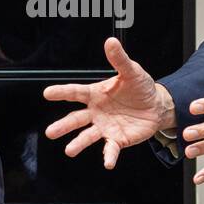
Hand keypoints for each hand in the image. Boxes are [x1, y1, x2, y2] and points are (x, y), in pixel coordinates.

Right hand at [42, 37, 174, 168]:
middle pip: (76, 119)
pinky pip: (111, 149)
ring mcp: (105, 127)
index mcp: (95, 94)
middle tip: (50, 132)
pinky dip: (109, 156)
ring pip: (88, 136)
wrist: (156, 105)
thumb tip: (110, 41)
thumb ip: (120, 59)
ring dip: (78, 143)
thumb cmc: (140, 87)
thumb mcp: (132, 71)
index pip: (75, 93)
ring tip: (69, 150)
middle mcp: (96, 112)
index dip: (62, 92)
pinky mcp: (118, 140)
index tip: (47, 93)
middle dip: (63, 126)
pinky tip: (107, 163)